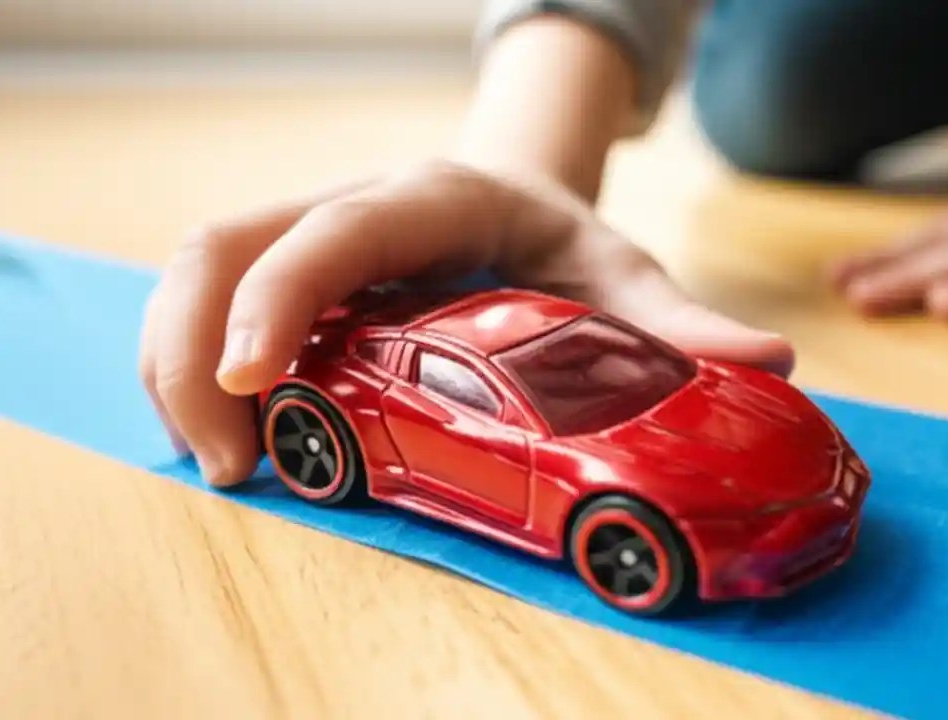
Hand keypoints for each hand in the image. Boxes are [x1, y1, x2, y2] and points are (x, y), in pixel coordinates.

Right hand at [140, 161, 792, 486]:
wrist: (521, 202)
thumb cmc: (561, 242)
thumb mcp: (621, 274)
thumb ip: (678, 319)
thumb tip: (767, 360)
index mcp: (429, 198)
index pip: (332, 233)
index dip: (280, 299)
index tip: (252, 379)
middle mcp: (351, 208)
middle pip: (224, 246)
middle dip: (195, 348)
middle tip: (229, 461)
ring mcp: (309, 238)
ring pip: (198, 269)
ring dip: (180, 362)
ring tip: (223, 462)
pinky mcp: (291, 277)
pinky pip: (213, 303)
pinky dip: (195, 366)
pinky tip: (230, 434)